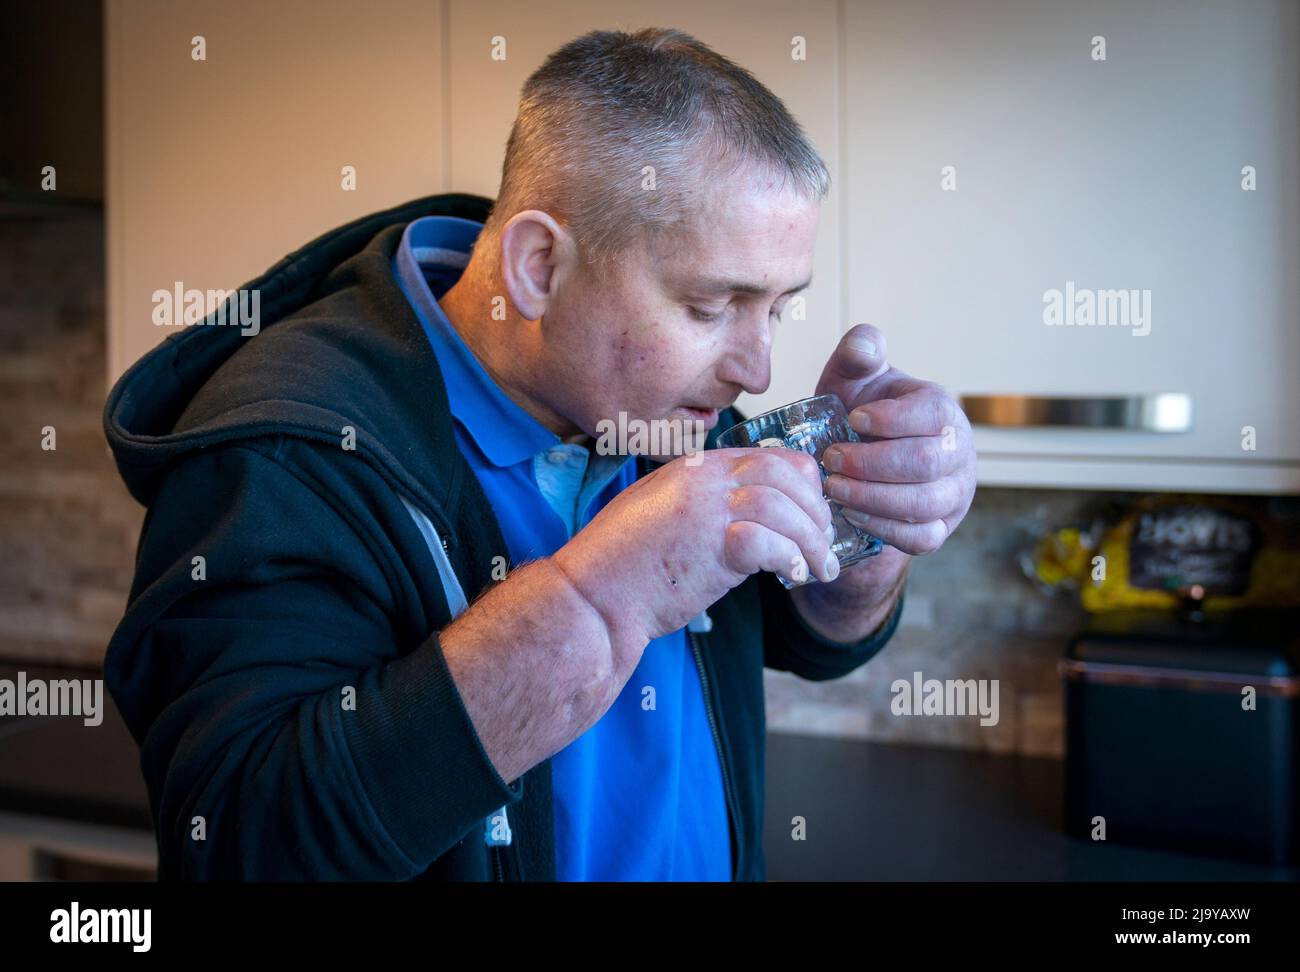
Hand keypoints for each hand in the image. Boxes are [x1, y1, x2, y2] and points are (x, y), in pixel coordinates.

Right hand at [552, 448, 837, 654]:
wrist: (594, 595)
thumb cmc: (622, 564)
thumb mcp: (662, 513)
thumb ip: (704, 505)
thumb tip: (748, 519)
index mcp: (695, 468)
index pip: (770, 457)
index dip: (803, 484)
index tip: (813, 512)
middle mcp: (705, 480)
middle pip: (786, 475)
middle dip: (816, 510)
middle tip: (825, 543)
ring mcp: (709, 510)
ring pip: (786, 509)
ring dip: (813, 542)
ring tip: (821, 569)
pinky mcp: (713, 546)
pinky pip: (772, 543)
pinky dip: (792, 560)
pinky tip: (794, 576)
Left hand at [814, 323, 975, 556]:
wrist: (865, 459)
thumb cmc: (862, 412)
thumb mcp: (857, 378)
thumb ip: (859, 352)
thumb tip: (865, 346)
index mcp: (942, 411)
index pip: (932, 414)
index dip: (891, 419)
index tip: (853, 418)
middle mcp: (958, 452)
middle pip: (926, 463)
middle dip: (872, 464)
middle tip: (831, 458)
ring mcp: (954, 494)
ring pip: (924, 504)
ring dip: (872, 497)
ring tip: (834, 487)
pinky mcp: (940, 528)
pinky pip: (921, 537)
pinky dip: (883, 528)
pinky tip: (851, 513)